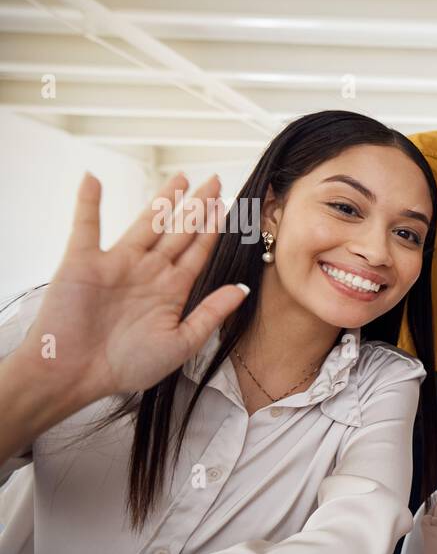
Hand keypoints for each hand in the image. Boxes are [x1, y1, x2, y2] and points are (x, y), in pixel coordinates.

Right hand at [19, 172, 248, 408]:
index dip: (213, 228)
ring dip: (162, 199)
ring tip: (181, 177)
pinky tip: (93, 178)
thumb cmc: (127, 366)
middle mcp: (147, 272)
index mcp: (171, 290)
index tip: (228, 206)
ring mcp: (117, 264)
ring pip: (145, 223)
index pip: (198, 251)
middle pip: (178, 231)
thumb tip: (243, 289)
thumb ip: (211, 313)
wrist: (76, 375)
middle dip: (197, 206)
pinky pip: (86, 225)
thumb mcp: (181, 342)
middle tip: (215, 180)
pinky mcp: (84, 262)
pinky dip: (88, 202)